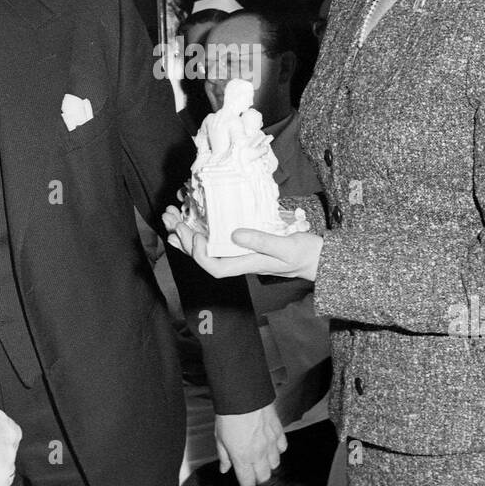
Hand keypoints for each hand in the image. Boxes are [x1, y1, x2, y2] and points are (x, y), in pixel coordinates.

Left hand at [163, 205, 323, 280]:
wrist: (315, 258)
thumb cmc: (302, 254)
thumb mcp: (286, 246)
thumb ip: (261, 240)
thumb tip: (234, 234)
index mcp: (247, 264)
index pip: (215, 267)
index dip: (200, 255)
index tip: (195, 234)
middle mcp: (238, 260)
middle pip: (203, 256)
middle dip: (184, 238)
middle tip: (169, 218)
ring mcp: (238, 252)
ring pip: (205, 247)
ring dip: (185, 233)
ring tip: (170, 217)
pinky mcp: (241, 243)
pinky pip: (214, 240)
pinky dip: (199, 230)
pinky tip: (188, 221)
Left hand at [215, 405, 286, 485]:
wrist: (243, 395)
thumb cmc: (229, 415)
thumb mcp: (219, 438)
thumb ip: (224, 457)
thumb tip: (225, 468)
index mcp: (242, 458)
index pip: (248, 483)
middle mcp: (258, 454)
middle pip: (264, 477)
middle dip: (258, 478)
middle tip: (251, 473)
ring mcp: (271, 443)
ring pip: (275, 464)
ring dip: (268, 465)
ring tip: (260, 459)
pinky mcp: (278, 432)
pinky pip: (282, 449)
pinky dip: (277, 450)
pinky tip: (270, 446)